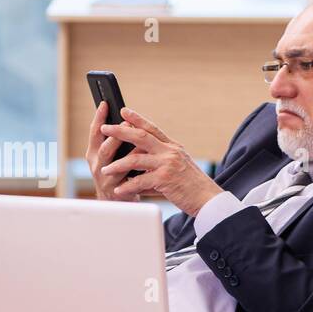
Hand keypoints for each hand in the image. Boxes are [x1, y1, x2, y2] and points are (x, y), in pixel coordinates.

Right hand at [85, 102, 139, 201]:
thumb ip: (114, 140)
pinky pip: (127, 178)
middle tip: (126, 122)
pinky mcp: (114, 189)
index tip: (105, 103)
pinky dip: (136, 170)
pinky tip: (145, 163)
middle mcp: (96, 163)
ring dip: (127, 151)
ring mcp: (104, 177)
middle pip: (103, 147)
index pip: (94, 132)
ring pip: (113, 163)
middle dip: (115, 134)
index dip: (98, 118)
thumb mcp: (109, 155)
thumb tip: (126, 118)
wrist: (115, 200)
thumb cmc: (115, 172)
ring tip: (138, 141)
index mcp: (93, 152)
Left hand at [99, 108, 220, 215]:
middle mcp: (169, 151)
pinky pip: (139, 181)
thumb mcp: (177, 167)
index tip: (123, 111)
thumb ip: (158, 163)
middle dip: (120, 131)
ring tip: (104, 169)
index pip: (152, 128)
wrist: (208, 199)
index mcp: (172, 147)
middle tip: (104, 128)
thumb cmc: (191, 186)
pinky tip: (118, 190)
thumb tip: (137, 165)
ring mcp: (167, 164)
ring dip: (117, 164)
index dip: (137, 118)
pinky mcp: (164, 179)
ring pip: (135, 159)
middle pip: (140, 136)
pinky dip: (127, 186)